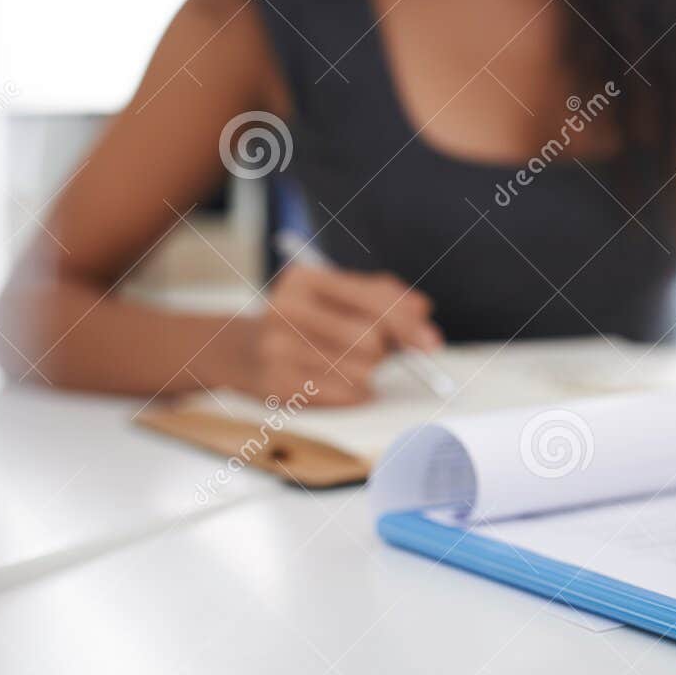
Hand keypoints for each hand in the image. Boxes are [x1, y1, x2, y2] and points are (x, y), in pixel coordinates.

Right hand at [232, 264, 441, 404]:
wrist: (243, 351)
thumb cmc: (307, 320)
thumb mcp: (337, 295)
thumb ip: (383, 295)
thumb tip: (422, 309)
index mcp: (303, 279)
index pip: (371, 301)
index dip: (407, 324)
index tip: (432, 343)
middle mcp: (285, 310)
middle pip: (370, 339)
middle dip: (383, 349)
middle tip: (375, 350)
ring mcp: (277, 349)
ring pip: (362, 371)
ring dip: (369, 372)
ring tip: (346, 363)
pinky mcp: (278, 386)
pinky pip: (346, 395)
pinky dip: (355, 392)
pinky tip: (336, 380)